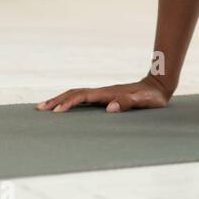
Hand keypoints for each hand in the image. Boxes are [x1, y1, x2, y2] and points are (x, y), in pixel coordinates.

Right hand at [36, 74, 172, 112]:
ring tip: (44, 107)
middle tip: (39, 109)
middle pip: (74, 93)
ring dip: (60, 100)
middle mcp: (103, 92)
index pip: (84, 96)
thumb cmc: (153, 97)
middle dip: (57, 100)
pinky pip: (82, 98)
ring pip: (76, 94)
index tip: (57, 112)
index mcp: (109, 93)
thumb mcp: (145, 101)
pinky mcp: (104, 97)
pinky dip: (70, 101)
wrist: (158, 86)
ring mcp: (102, 94)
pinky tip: (64, 107)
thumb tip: (109, 108)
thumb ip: (129, 103)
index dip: (70, 103)